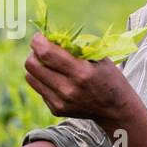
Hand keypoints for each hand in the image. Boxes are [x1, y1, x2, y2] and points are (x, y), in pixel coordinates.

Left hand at [23, 32, 139, 124]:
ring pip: (30, 77)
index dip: (37, 42)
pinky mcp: (56, 109)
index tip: (39, 36)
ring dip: (35, 65)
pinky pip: (38, 88)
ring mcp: (60, 102)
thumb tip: (51, 37)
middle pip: (32, 65)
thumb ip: (76, 48)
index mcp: (81, 73)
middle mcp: (68, 89)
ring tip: (46, 61)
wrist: (116, 110)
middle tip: (42, 48)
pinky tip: (55, 77)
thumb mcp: (99, 59)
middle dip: (33, 52)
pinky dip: (42, 79)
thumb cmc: (109, 78)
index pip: (46, 54)